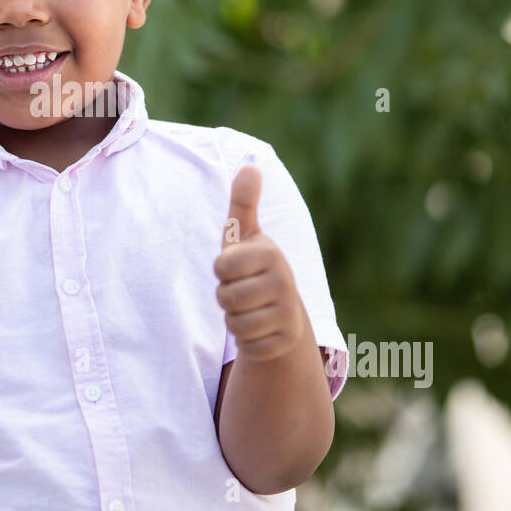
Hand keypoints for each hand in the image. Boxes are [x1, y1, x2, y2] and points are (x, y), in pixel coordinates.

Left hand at [214, 164, 305, 363]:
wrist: (282, 312)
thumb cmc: (253, 267)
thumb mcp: (244, 235)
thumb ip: (243, 202)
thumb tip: (250, 165)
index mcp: (270, 253)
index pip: (221, 266)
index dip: (222, 270)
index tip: (237, 267)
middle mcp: (284, 281)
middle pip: (225, 296)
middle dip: (226, 296)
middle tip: (244, 290)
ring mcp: (288, 313)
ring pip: (234, 323)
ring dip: (235, 319)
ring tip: (251, 308)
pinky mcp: (286, 342)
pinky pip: (248, 345)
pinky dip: (247, 340)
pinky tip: (261, 329)